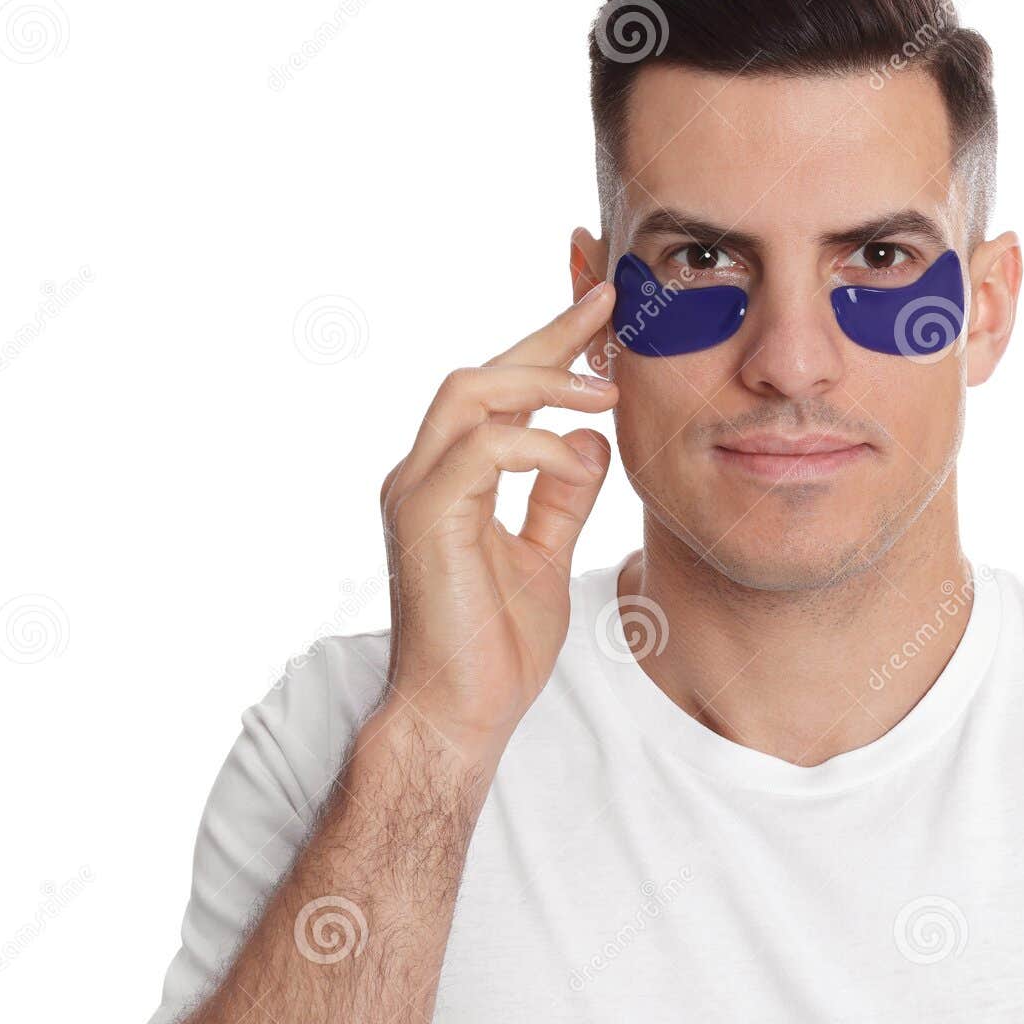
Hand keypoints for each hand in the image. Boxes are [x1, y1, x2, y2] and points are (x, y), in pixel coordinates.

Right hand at [373, 281, 617, 771]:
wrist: (459, 715)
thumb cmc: (495, 645)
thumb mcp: (545, 556)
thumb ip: (562, 497)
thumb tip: (589, 439)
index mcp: (450, 479)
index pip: (498, 392)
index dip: (548, 346)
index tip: (602, 311)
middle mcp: (423, 473)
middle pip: (481, 373)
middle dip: (547, 337)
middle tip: (608, 308)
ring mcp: (416, 492)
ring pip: (470, 393)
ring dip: (543, 381)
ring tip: (606, 391)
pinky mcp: (423, 518)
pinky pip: (482, 450)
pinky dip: (536, 445)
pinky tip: (577, 458)